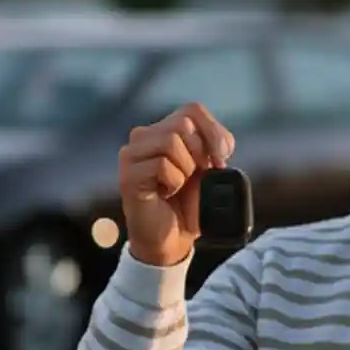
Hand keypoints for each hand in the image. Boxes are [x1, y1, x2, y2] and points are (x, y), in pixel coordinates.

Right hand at [117, 102, 234, 266]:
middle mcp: (143, 137)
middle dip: (201, 152)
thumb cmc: (189, 204)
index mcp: (164, 130)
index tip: (221, 158)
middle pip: (183, 123)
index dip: (213, 131)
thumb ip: (214, 148)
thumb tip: (221, 147)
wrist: (172, 239)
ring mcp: (132, 155)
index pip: (192, 109)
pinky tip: (166, 193)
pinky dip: (174, 182)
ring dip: (186, 169)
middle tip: (196, 176)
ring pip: (171, 141)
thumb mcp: (209, 171)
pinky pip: (162, 165)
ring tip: (177, 186)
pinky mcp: (127, 175)